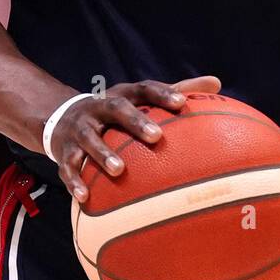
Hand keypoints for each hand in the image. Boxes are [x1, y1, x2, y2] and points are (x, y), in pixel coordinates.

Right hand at [51, 75, 220, 202]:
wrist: (62, 118)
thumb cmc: (117, 114)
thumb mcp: (141, 99)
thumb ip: (177, 90)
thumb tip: (217, 82)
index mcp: (122, 95)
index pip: (143, 89)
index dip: (162, 94)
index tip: (181, 103)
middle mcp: (98, 108)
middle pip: (115, 109)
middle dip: (134, 122)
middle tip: (156, 137)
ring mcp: (79, 129)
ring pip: (89, 139)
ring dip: (102, 153)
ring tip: (119, 170)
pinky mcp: (64, 151)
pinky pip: (68, 167)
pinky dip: (75, 181)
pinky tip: (86, 197)